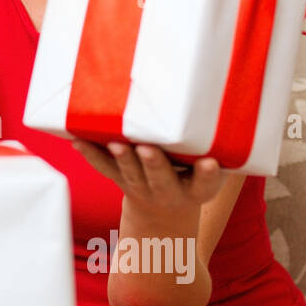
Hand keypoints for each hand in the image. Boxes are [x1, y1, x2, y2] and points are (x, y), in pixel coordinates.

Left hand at [72, 139, 223, 218]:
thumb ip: (217, 143)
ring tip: (116, 143)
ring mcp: (140, 186)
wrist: (164, 208)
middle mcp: (168, 192)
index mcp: (197, 190)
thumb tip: (227, 97)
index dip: (206, 175)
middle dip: (154, 164)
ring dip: (122, 158)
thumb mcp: (211, 166)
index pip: (205, 184)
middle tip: (147, 149)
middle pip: (161, 180)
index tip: (210, 163)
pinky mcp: (119, 178)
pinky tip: (78, 140)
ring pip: (130, 174)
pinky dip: (91, 154)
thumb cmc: (193, 173)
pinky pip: (103, 168)